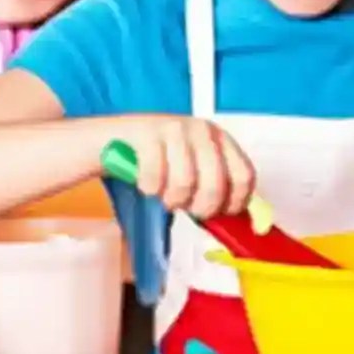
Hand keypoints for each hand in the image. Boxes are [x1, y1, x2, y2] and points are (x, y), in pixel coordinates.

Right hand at [118, 116, 255, 218]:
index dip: (234, 203)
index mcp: (219, 138)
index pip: (244, 176)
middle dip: (199, 207)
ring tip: (162, 192)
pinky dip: (148, 189)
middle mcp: (202, 129)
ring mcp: (175, 128)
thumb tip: (246, 225)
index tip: (219, 214)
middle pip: (216, 184)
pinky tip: (144, 181)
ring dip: (170, 199)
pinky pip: (155, 178)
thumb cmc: (155, 161)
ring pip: (184, 183)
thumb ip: (216, 190)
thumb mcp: (191, 170)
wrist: (108, 140)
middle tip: (185, 206)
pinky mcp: (147, 133)